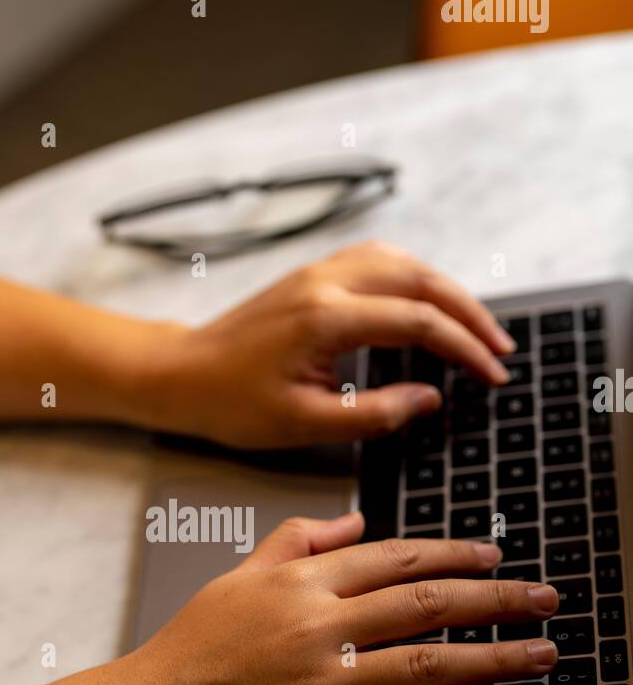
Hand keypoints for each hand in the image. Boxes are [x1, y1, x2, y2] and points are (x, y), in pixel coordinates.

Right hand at [108, 514, 558, 684]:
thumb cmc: (188, 647)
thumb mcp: (236, 576)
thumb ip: (296, 540)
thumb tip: (356, 520)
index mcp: (300, 582)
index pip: (395, 559)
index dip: (455, 557)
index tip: (496, 560)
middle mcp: (317, 626)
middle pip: (427, 604)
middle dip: (498, 601)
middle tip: (546, 600)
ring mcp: (319, 684)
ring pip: (426, 664)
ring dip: (495, 659)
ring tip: (542, 653)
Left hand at [151, 240, 513, 448]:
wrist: (182, 375)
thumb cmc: (232, 403)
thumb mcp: (304, 423)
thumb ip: (374, 413)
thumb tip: (429, 397)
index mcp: (325, 318)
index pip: (418, 323)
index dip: (464, 349)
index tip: (491, 375)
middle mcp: (325, 282)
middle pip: (421, 280)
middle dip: (470, 313)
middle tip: (501, 349)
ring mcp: (318, 272)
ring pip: (403, 262)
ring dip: (445, 290)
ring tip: (475, 327)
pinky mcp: (312, 275)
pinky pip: (378, 260)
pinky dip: (414, 277)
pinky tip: (427, 300)